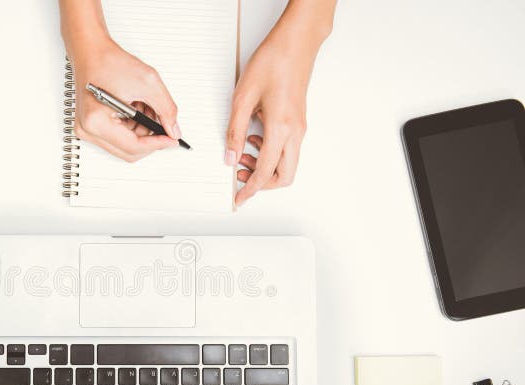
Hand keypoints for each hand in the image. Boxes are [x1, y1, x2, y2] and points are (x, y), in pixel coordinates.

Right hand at [71, 38, 180, 161]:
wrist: (91, 51)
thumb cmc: (109, 61)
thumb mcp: (147, 82)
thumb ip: (166, 109)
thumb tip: (173, 130)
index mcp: (97, 121)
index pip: (133, 146)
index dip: (157, 144)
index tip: (172, 140)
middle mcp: (88, 130)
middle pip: (128, 152)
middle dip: (150, 140)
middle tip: (165, 128)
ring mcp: (87, 130)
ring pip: (125, 146)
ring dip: (142, 132)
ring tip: (147, 109)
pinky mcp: (91, 127)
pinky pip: (118, 138)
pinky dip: (133, 127)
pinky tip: (137, 110)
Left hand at [225, 7, 331, 204]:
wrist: (296, 42)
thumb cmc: (273, 61)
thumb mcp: (243, 98)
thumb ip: (234, 131)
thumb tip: (229, 155)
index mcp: (281, 129)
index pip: (265, 172)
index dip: (250, 190)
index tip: (239, 199)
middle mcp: (295, 132)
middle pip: (283, 176)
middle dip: (260, 183)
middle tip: (238, 176)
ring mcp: (300, 128)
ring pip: (286, 164)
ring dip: (264, 166)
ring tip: (241, 154)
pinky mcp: (299, 122)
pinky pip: (287, 149)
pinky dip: (270, 153)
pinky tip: (254, 139)